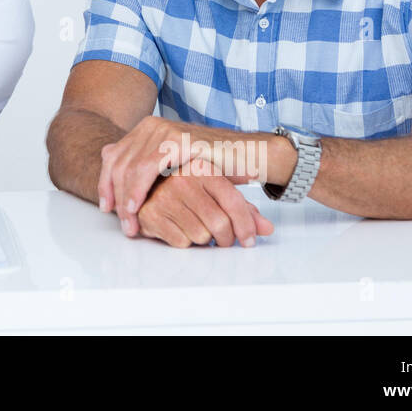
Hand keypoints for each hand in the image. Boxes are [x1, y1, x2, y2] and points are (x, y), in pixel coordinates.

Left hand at [98, 114, 252, 236]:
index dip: (105, 183)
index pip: (114, 156)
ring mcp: (165, 130)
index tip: (106, 208)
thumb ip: (145, 160)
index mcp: (147, 128)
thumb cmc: (211, 163)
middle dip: (114, 195)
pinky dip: (138, 190)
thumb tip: (108, 156)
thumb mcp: (172, 162)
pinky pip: (147, 169)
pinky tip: (137, 207)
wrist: (248, 154)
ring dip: (126, 199)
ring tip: (129, 223)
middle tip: (121, 223)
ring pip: (129, 168)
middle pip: (118, 162)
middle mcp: (152, 126)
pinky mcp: (178, 141)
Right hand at [133, 156, 273, 247]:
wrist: (145, 182)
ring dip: (204, 240)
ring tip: (199, 229)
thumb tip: (267, 228)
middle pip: (219, 224)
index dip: (246, 226)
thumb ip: (243, 208)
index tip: (249, 240)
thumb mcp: (216, 188)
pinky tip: (181, 229)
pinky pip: (180, 242)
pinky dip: (185, 241)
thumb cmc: (185, 186)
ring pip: (200, 236)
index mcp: (202, 168)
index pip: (233, 202)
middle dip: (226, 239)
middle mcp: (182, 180)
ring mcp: (163, 197)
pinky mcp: (150, 214)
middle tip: (224, 240)